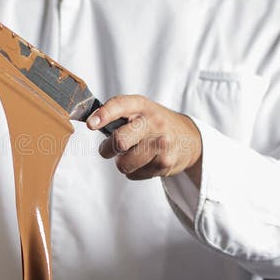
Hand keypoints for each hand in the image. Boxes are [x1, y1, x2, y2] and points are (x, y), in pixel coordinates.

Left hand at [87, 95, 201, 184]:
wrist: (188, 138)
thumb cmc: (154, 123)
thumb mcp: (139, 110)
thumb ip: (117, 113)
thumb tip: (91, 122)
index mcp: (142, 105)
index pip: (120, 105)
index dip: (103, 115)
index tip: (91, 124)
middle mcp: (153, 122)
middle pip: (120, 141)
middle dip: (106, 149)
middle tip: (106, 150)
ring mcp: (161, 143)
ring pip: (124, 164)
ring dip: (121, 162)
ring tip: (131, 154)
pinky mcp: (165, 163)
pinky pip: (134, 174)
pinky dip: (134, 170)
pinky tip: (145, 161)